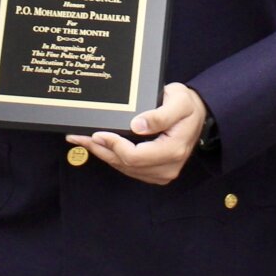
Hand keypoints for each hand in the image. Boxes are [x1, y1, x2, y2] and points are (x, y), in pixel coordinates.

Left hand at [66, 82, 207, 185]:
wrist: (197, 114)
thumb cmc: (187, 105)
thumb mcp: (178, 102)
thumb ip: (160, 115)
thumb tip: (137, 125)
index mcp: (173, 150)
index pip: (135, 156)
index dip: (113, 146)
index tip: (97, 133)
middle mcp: (168, 167)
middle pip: (125, 164)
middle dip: (101, 150)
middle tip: (78, 136)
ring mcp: (161, 172)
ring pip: (124, 168)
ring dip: (103, 154)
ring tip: (83, 140)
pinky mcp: (155, 173)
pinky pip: (128, 168)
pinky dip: (112, 157)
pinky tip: (99, 146)